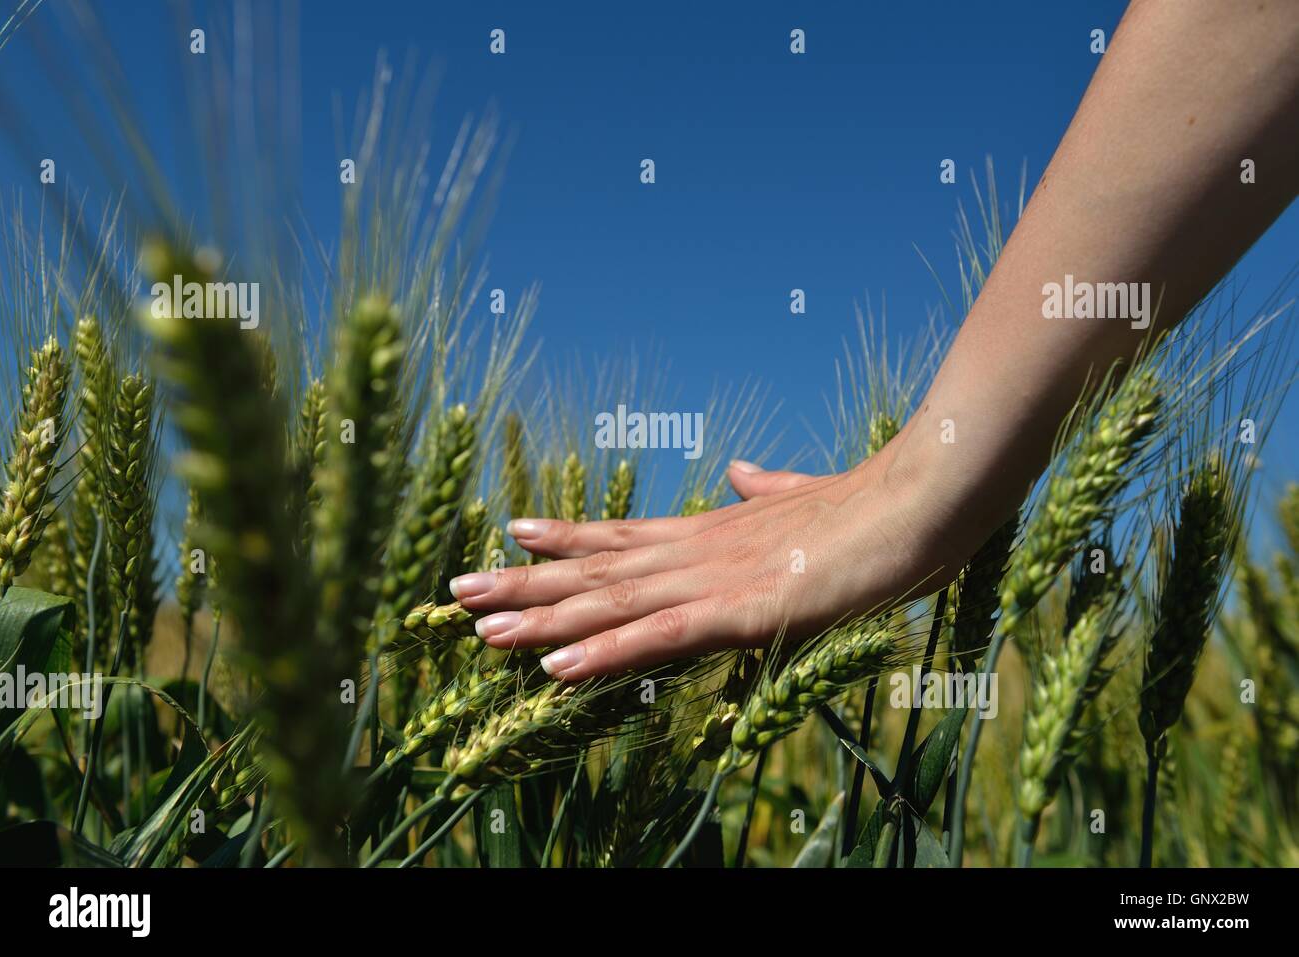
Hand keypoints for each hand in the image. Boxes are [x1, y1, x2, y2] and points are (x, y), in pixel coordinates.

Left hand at [448, 441, 966, 679]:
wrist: (921, 498)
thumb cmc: (874, 505)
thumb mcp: (808, 498)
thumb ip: (769, 488)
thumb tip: (742, 472)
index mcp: (713, 532)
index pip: (623, 537)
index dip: (566, 539)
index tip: (512, 534)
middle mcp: (697, 552)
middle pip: (596, 571)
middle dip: (524, 584)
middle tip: (454, 591)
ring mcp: (714, 580)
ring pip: (611, 604)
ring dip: (541, 620)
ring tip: (477, 627)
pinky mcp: (741, 612)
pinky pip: (658, 639)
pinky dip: (603, 654)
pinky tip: (554, 670)